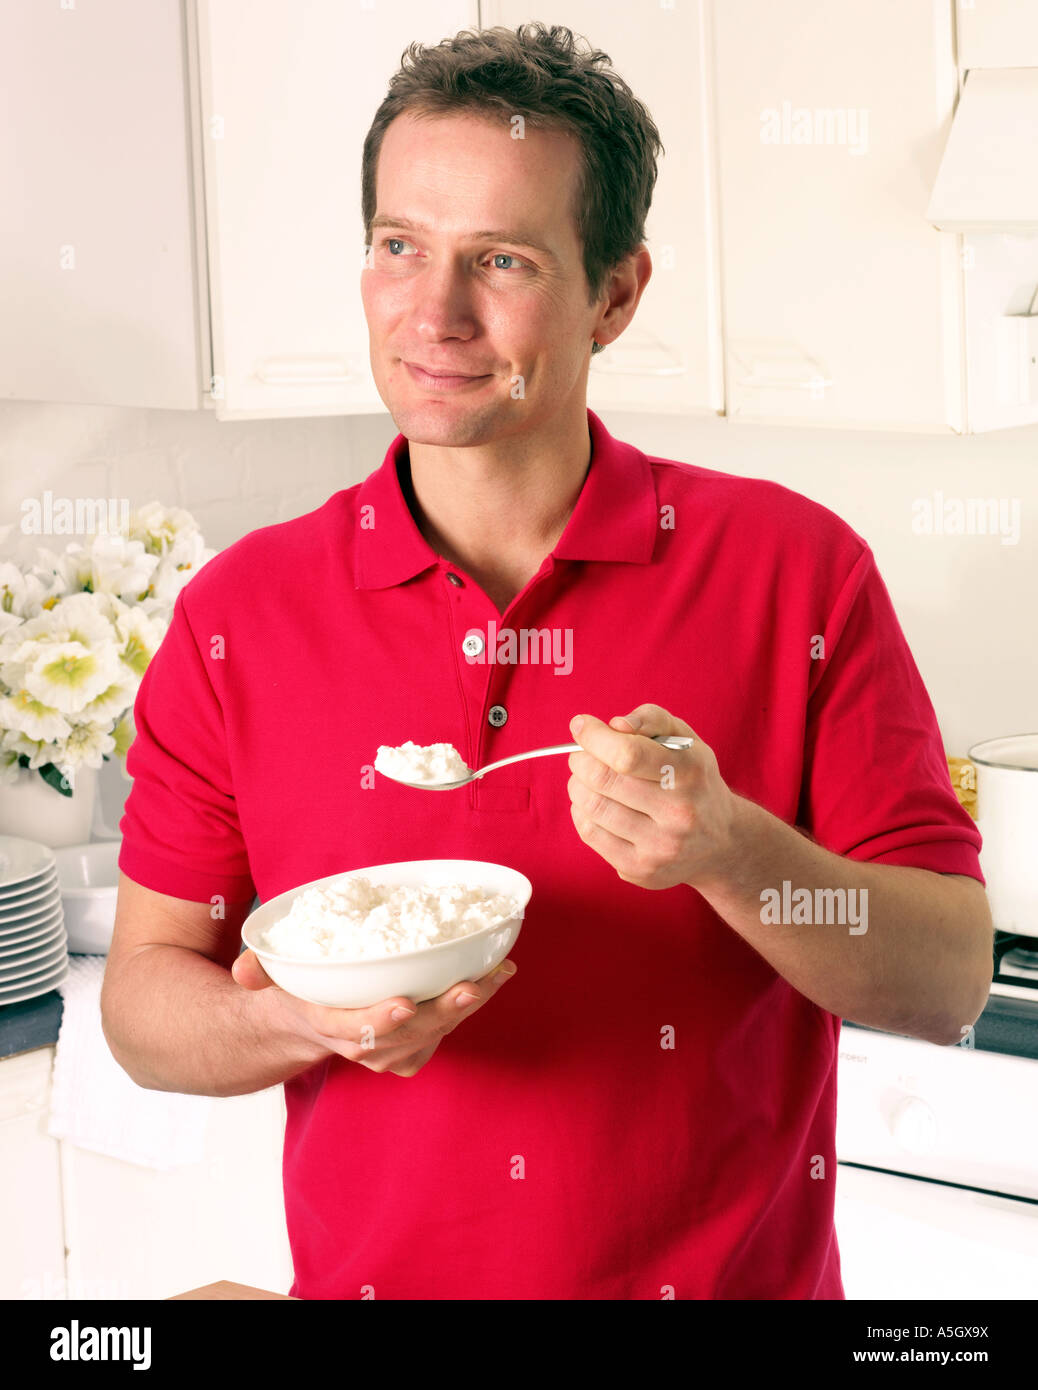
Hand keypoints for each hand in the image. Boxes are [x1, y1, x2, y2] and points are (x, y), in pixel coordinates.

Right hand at [231, 950, 516, 1076]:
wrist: (300, 1028)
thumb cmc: (291, 992)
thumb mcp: (267, 980)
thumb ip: (257, 972)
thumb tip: (243, 969)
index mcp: (327, 1025)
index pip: (354, 1029)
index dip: (379, 1020)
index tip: (404, 1003)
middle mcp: (361, 1045)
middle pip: (406, 1035)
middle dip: (442, 1012)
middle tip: (473, 986)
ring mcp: (387, 1051)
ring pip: (432, 1035)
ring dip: (466, 1008)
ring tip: (498, 974)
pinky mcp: (408, 1048)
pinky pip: (443, 1034)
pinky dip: (469, 1009)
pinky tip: (495, 978)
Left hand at [567, 703, 738, 890]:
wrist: (722, 843)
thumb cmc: (694, 781)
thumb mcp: (686, 741)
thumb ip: (652, 719)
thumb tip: (615, 725)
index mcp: (690, 774)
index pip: (628, 755)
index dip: (595, 737)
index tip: (581, 725)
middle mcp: (678, 814)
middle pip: (603, 780)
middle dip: (581, 760)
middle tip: (581, 755)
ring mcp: (659, 846)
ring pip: (592, 807)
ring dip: (578, 785)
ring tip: (586, 778)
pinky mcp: (640, 869)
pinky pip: (590, 833)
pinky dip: (581, 811)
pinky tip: (593, 803)